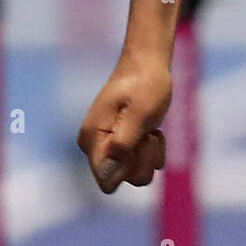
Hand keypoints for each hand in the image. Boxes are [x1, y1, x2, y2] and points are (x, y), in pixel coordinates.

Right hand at [76, 55, 171, 192]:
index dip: (128, 169)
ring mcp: (108, 147)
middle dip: (142, 159)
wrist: (147, 64)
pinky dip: (152, 149)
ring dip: (148, 153)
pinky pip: (142, 163)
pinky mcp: (122, 145)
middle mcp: (95, 147)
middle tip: (146, 131)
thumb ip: (122, 144)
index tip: (137, 142)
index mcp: (92, 139)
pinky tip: (152, 129)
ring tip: (149, 128)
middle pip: (123, 180)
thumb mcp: (140, 113)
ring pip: (135, 174)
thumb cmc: (145, 85)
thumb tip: (107, 174)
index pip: (106, 180)